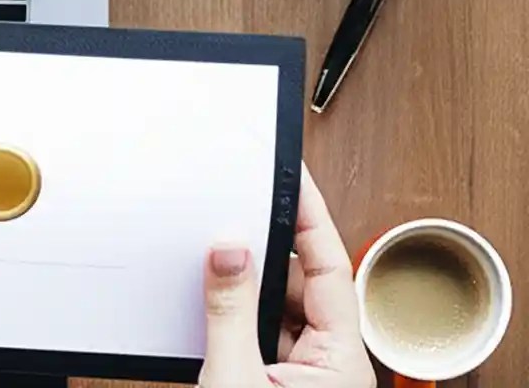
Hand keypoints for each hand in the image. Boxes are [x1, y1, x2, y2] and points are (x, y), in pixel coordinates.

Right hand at [198, 165, 374, 387]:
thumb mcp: (233, 377)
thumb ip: (229, 313)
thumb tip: (228, 251)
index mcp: (340, 363)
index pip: (331, 269)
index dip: (310, 218)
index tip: (293, 179)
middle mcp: (328, 367)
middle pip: (299, 286)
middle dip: (260, 260)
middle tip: (226, 231)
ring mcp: (300, 377)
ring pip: (274, 311)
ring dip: (242, 294)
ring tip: (209, 279)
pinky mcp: (271, 384)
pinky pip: (256, 334)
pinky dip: (231, 317)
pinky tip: (206, 310)